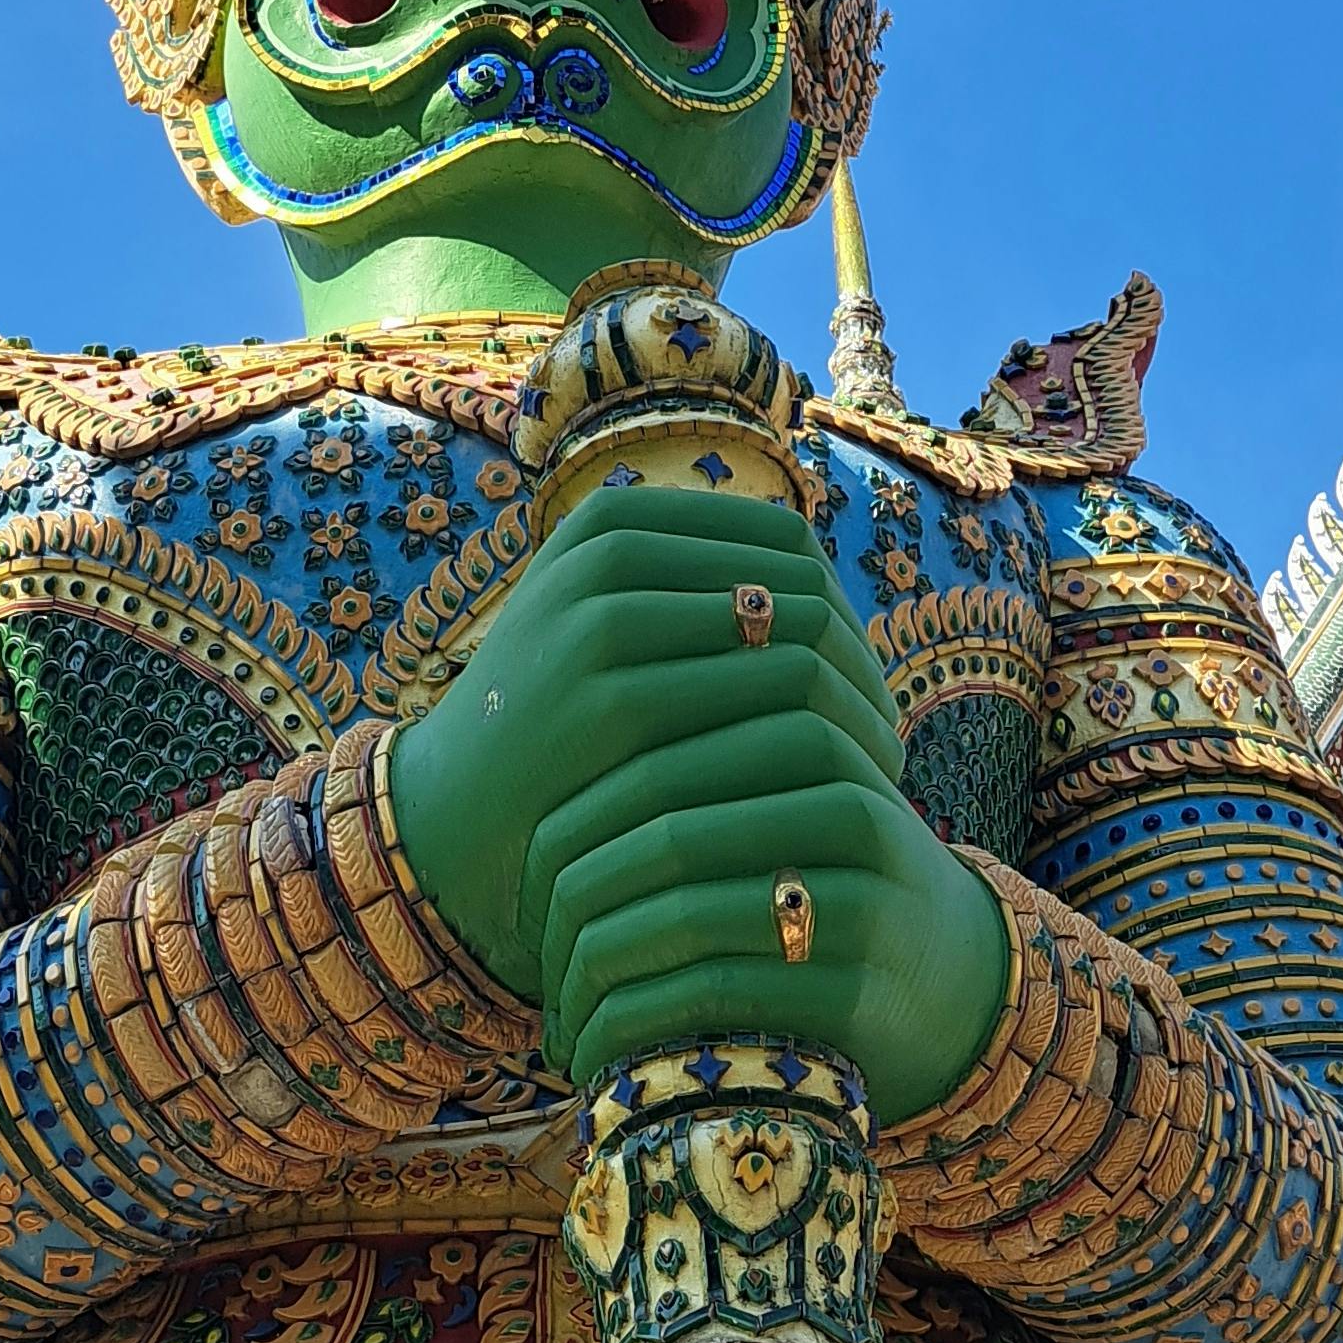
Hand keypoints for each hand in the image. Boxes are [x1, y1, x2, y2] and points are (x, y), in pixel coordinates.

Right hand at [391, 488, 906, 999]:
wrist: (453, 820)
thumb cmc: (555, 732)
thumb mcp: (604, 632)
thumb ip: (690, 593)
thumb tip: (825, 586)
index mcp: (613, 522)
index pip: (787, 544)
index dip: (845, 614)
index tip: (865, 686)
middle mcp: (610, 554)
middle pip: (803, 593)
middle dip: (862, 670)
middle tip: (890, 742)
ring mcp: (610, 622)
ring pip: (798, 649)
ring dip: (855, 715)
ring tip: (879, 774)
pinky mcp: (618, 701)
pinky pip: (765, 710)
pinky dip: (819, 755)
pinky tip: (836, 803)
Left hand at [533, 739, 1009, 1119]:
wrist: (958, 986)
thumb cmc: (829, 891)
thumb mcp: (785, 803)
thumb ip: (698, 769)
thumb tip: (534, 765)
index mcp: (817, 741)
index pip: (657, 759)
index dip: (569, 821)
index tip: (521, 882)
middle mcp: (848, 811)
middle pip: (663, 838)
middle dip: (568, 905)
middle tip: (526, 955)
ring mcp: (859, 900)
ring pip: (679, 915)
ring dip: (589, 977)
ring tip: (552, 1018)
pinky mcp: (853, 989)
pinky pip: (709, 994)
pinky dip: (630, 1027)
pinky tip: (592, 1055)